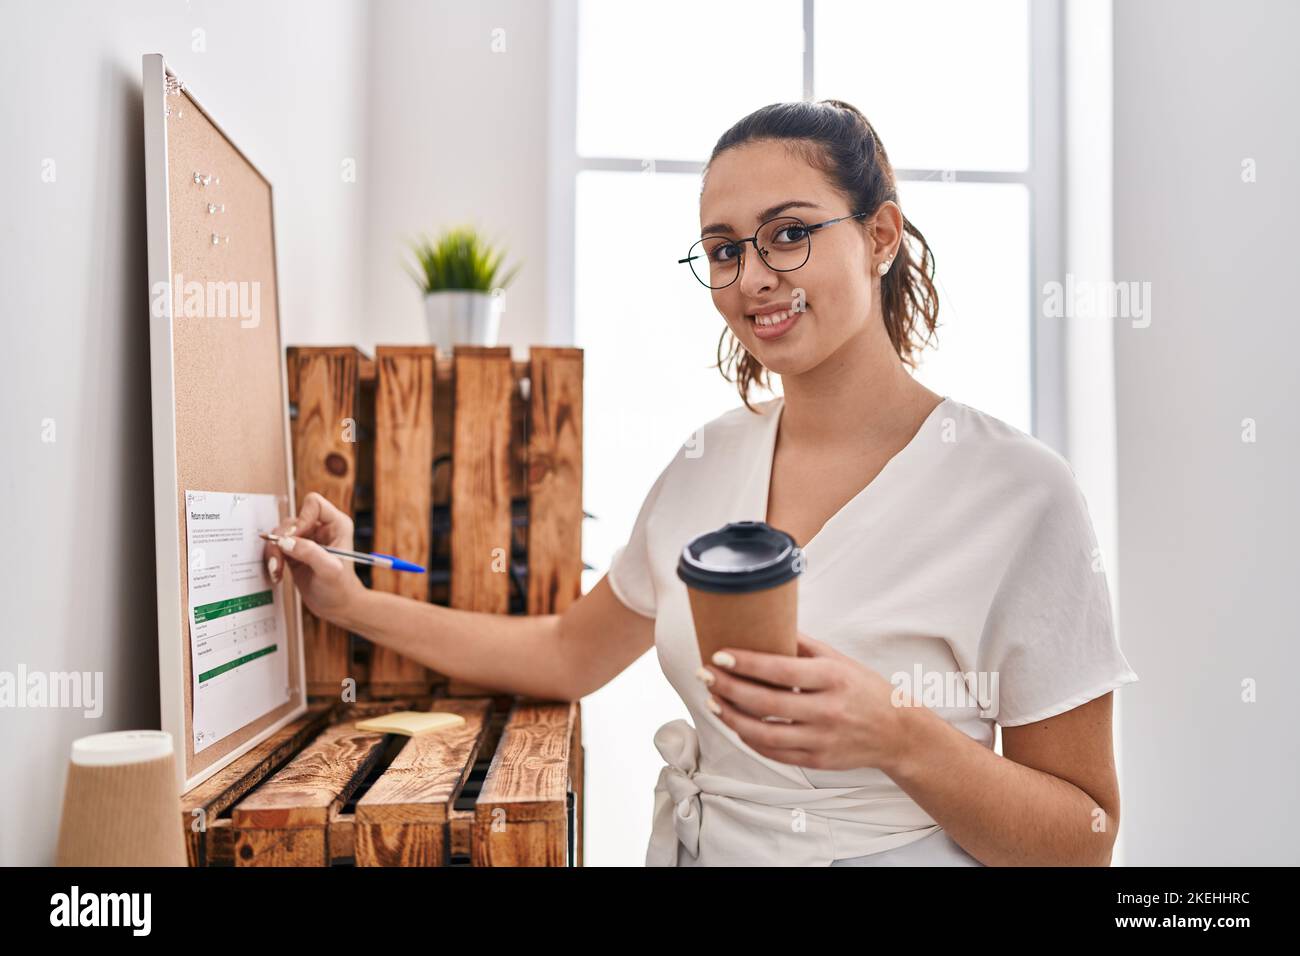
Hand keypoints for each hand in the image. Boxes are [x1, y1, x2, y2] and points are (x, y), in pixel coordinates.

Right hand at [263, 491, 364, 624]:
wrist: (337, 607)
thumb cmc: (341, 589)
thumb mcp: (330, 571)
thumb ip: (310, 553)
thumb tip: (286, 541)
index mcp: (336, 524)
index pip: (313, 503)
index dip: (301, 519)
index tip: (296, 539)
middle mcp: (321, 528)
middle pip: (291, 520)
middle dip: (282, 539)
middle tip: (281, 560)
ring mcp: (307, 539)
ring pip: (280, 533)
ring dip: (274, 551)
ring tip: (278, 570)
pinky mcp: (295, 551)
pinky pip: (276, 546)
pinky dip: (273, 559)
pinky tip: (277, 575)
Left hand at [696, 631, 913, 771]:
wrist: (897, 732)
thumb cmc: (863, 688)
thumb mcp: (838, 660)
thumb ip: (803, 645)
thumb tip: (766, 621)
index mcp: (832, 678)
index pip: (781, 670)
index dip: (746, 663)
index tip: (718, 654)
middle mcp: (827, 710)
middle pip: (766, 702)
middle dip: (728, 688)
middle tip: (705, 676)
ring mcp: (821, 738)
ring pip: (764, 733)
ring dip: (732, 718)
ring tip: (713, 702)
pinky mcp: (817, 760)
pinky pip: (774, 753)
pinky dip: (750, 739)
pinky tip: (735, 724)